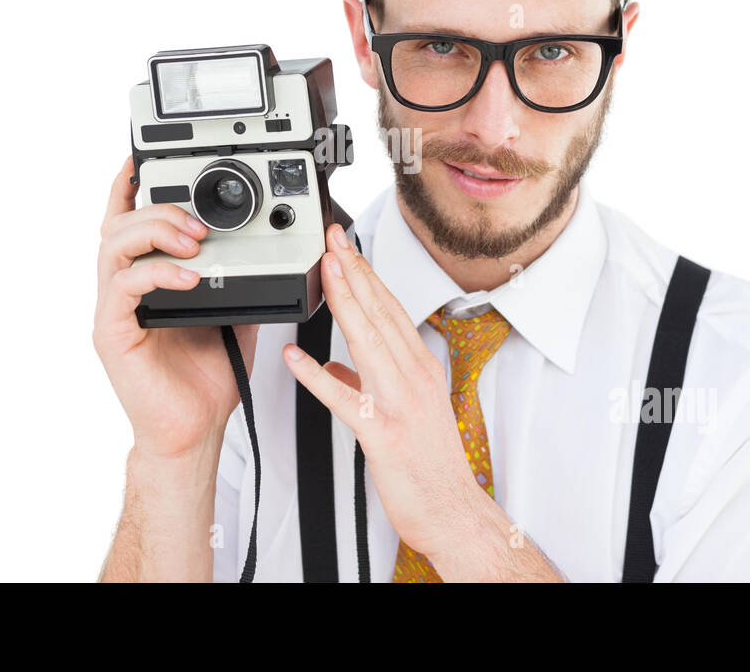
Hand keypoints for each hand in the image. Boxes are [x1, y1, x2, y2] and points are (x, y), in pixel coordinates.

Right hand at [92, 155, 258, 458]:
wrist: (195, 430)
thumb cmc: (207, 377)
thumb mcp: (236, 310)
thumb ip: (239, 274)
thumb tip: (268, 244)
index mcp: (146, 278)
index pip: (129, 218)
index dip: (132, 185)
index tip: (148, 159)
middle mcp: (124, 287)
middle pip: (118, 221)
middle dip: (158, 205)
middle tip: (198, 220)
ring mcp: (115, 309)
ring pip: (113, 244)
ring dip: (155, 231)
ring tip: (194, 240)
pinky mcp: (113, 333)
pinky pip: (124, 287)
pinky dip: (157, 274)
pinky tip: (189, 277)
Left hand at [280, 223, 483, 562]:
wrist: (454, 511)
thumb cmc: (431, 464)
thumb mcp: (406, 410)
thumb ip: (369, 382)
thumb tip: (336, 364)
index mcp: (417, 368)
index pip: (388, 309)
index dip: (365, 274)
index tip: (346, 247)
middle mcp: (412, 377)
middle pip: (378, 313)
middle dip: (354, 271)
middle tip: (332, 237)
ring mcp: (399, 403)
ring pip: (367, 341)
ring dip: (345, 301)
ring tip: (325, 269)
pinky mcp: (382, 434)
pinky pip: (345, 399)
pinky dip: (317, 376)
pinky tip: (296, 358)